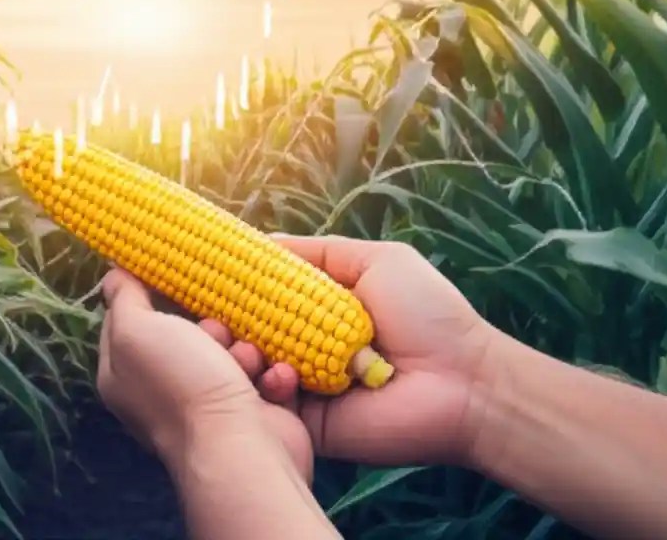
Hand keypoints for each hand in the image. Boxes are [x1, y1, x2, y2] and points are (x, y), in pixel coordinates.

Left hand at [96, 269, 314, 480]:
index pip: (127, 320)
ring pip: (231, 349)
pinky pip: (265, 374)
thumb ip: (124, 300)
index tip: (170, 271)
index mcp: (125, 374)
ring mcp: (210, 403)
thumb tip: (115, 274)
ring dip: (244, 347)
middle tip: (213, 330)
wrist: (242, 447)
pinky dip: (272, 373)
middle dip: (207, 324)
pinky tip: (272, 378)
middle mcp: (164, 390)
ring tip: (246, 359)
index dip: (146, 293)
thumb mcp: (136, 331)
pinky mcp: (254, 411)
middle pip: (187, 332)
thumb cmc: (183, 384)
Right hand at [223, 236, 502, 466]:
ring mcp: (305, 385)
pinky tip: (276, 370)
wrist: (465, 383)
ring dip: (240, 353)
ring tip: (240, 344)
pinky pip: (272, 404)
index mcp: (319, 310)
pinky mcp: (309, 422)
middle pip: (248, 332)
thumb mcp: (377, 262)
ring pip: (252, 368)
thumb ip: (319, 253)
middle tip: (208, 317)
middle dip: (225, 322)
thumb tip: (261, 244)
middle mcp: (307, 346)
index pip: (262, 297)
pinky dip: (265, 386)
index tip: (202, 274)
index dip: (233, 286)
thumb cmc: (429, 315)